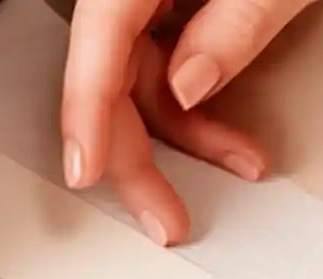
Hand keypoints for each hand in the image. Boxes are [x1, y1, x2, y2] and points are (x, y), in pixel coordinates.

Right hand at [62, 0, 316, 244]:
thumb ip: (234, 23)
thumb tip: (189, 87)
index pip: (97, 45)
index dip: (87, 117)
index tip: (86, 174)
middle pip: (111, 74)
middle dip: (138, 152)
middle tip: (164, 213)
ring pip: (142, 78)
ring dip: (185, 134)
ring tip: (236, 166)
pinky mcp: (174, 1)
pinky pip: (170, 61)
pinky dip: (201, 104)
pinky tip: (232, 136)